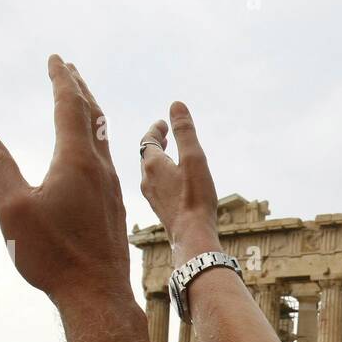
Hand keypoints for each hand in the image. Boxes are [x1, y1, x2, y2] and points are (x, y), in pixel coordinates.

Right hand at [0, 55, 129, 305]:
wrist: (97, 296)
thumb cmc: (54, 256)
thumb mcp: (12, 208)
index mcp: (77, 161)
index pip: (71, 107)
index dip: (62, 80)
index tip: (56, 59)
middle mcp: (100, 170)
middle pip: (94, 119)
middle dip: (80, 91)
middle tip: (69, 70)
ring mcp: (111, 191)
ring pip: (103, 142)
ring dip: (91, 117)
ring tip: (82, 106)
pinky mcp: (113, 210)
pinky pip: (105, 165)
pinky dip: (96, 146)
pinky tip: (91, 161)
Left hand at [138, 102, 222, 257]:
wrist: (192, 236)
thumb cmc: (195, 198)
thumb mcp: (194, 158)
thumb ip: (184, 132)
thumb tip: (176, 105)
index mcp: (153, 165)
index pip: (148, 140)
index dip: (156, 129)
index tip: (164, 123)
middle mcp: (147, 180)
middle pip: (146, 156)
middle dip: (155, 143)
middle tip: (165, 136)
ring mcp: (152, 197)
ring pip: (150, 172)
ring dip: (158, 160)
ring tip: (169, 156)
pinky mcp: (160, 210)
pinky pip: (156, 186)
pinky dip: (162, 176)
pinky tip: (173, 183)